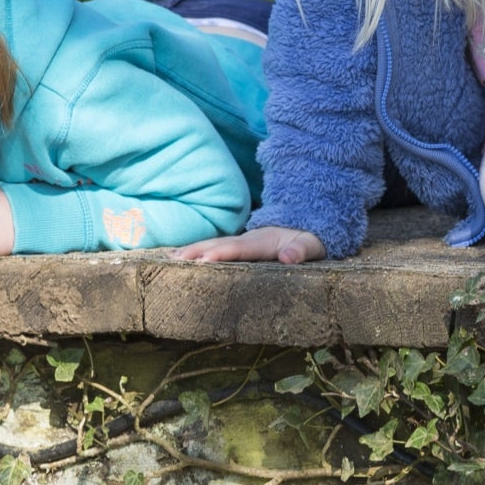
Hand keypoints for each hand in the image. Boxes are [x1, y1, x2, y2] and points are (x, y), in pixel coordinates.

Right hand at [177, 225, 327, 264]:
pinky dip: (196, 251)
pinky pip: (214, 247)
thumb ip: (301, 250)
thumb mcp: (313, 244)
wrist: (307, 223)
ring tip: (170, 259)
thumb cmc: (310, 240)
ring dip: (192, 250)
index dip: (222, 253)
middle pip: (220, 243)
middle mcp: (249, 238)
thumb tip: (288, 258)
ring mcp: (242, 240)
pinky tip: (178, 257)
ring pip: (213, 243)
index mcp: (265, 241)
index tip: (203, 259)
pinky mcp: (238, 246)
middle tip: (176, 261)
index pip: (241, 248)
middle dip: (198, 251)